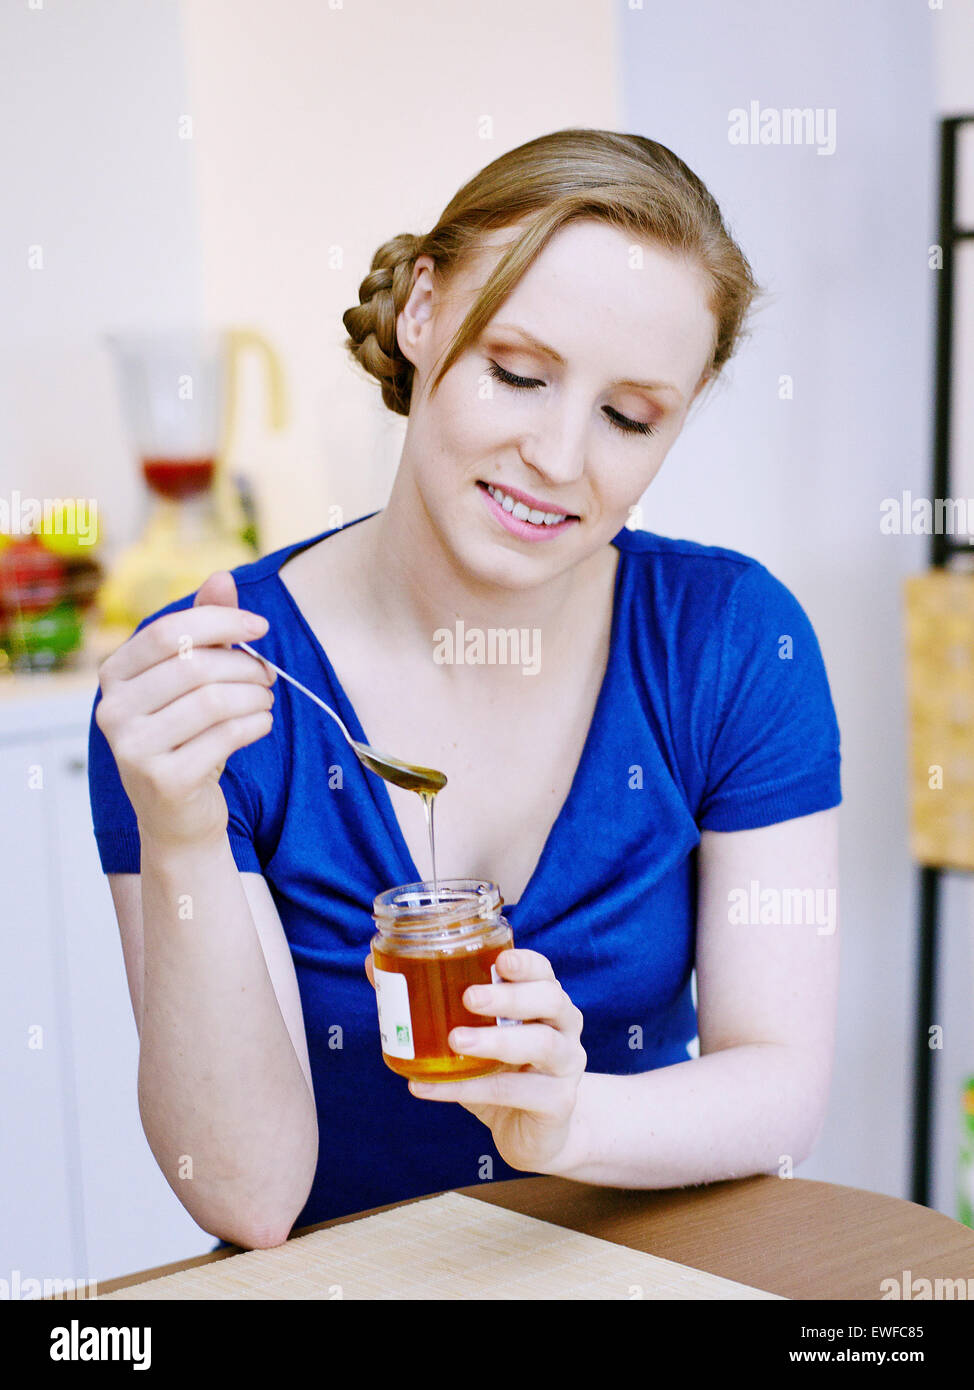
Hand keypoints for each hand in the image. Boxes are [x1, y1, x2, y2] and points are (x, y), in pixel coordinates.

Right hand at [95, 570, 276, 850]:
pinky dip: (256, 725)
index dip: (220, 622)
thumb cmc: (187, 735)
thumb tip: (222, 576)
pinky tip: (259, 726)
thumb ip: (204, 628)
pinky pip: (226, 736)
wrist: (177, 815)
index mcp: (114, 675)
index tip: (260, 627)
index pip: (168, 631)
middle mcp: (112, 710)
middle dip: (245, 667)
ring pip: (215, 700)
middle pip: (194, 666)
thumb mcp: (192, 680)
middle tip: (267, 677)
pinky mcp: (163, 779)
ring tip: (264, 702)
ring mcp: (133, 748)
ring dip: (255, 697)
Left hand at [365, 948, 586, 1172]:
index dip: (525, 963)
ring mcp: (566, 1066)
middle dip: (510, 996)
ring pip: (542, 1044)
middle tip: (468, 998)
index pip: (543, 971)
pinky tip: (428, 1087)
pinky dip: (470, 1089)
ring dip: (497, 1041)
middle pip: (551, 1000)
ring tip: (456, 1041)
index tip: (498, 960)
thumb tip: (374, 965)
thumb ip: (429, 1000)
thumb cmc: (499, 1070)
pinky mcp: (557, 1104)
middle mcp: (564, 1027)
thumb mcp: (470, 1033)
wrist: (532, 1133)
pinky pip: (515, 1092)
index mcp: (544, 1001)